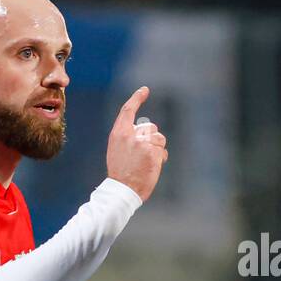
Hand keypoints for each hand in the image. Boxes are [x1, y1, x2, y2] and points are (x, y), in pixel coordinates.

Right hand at [106, 86, 167, 201]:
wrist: (122, 190)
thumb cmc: (120, 172)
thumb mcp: (117, 150)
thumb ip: (128, 137)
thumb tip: (144, 130)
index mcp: (118, 134)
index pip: (128, 111)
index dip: (136, 99)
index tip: (144, 90)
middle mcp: (130, 135)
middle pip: (149, 127)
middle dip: (151, 138)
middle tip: (142, 155)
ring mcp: (142, 143)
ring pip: (159, 138)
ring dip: (157, 149)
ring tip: (146, 162)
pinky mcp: (152, 152)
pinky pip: (163, 150)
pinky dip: (160, 158)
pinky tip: (152, 167)